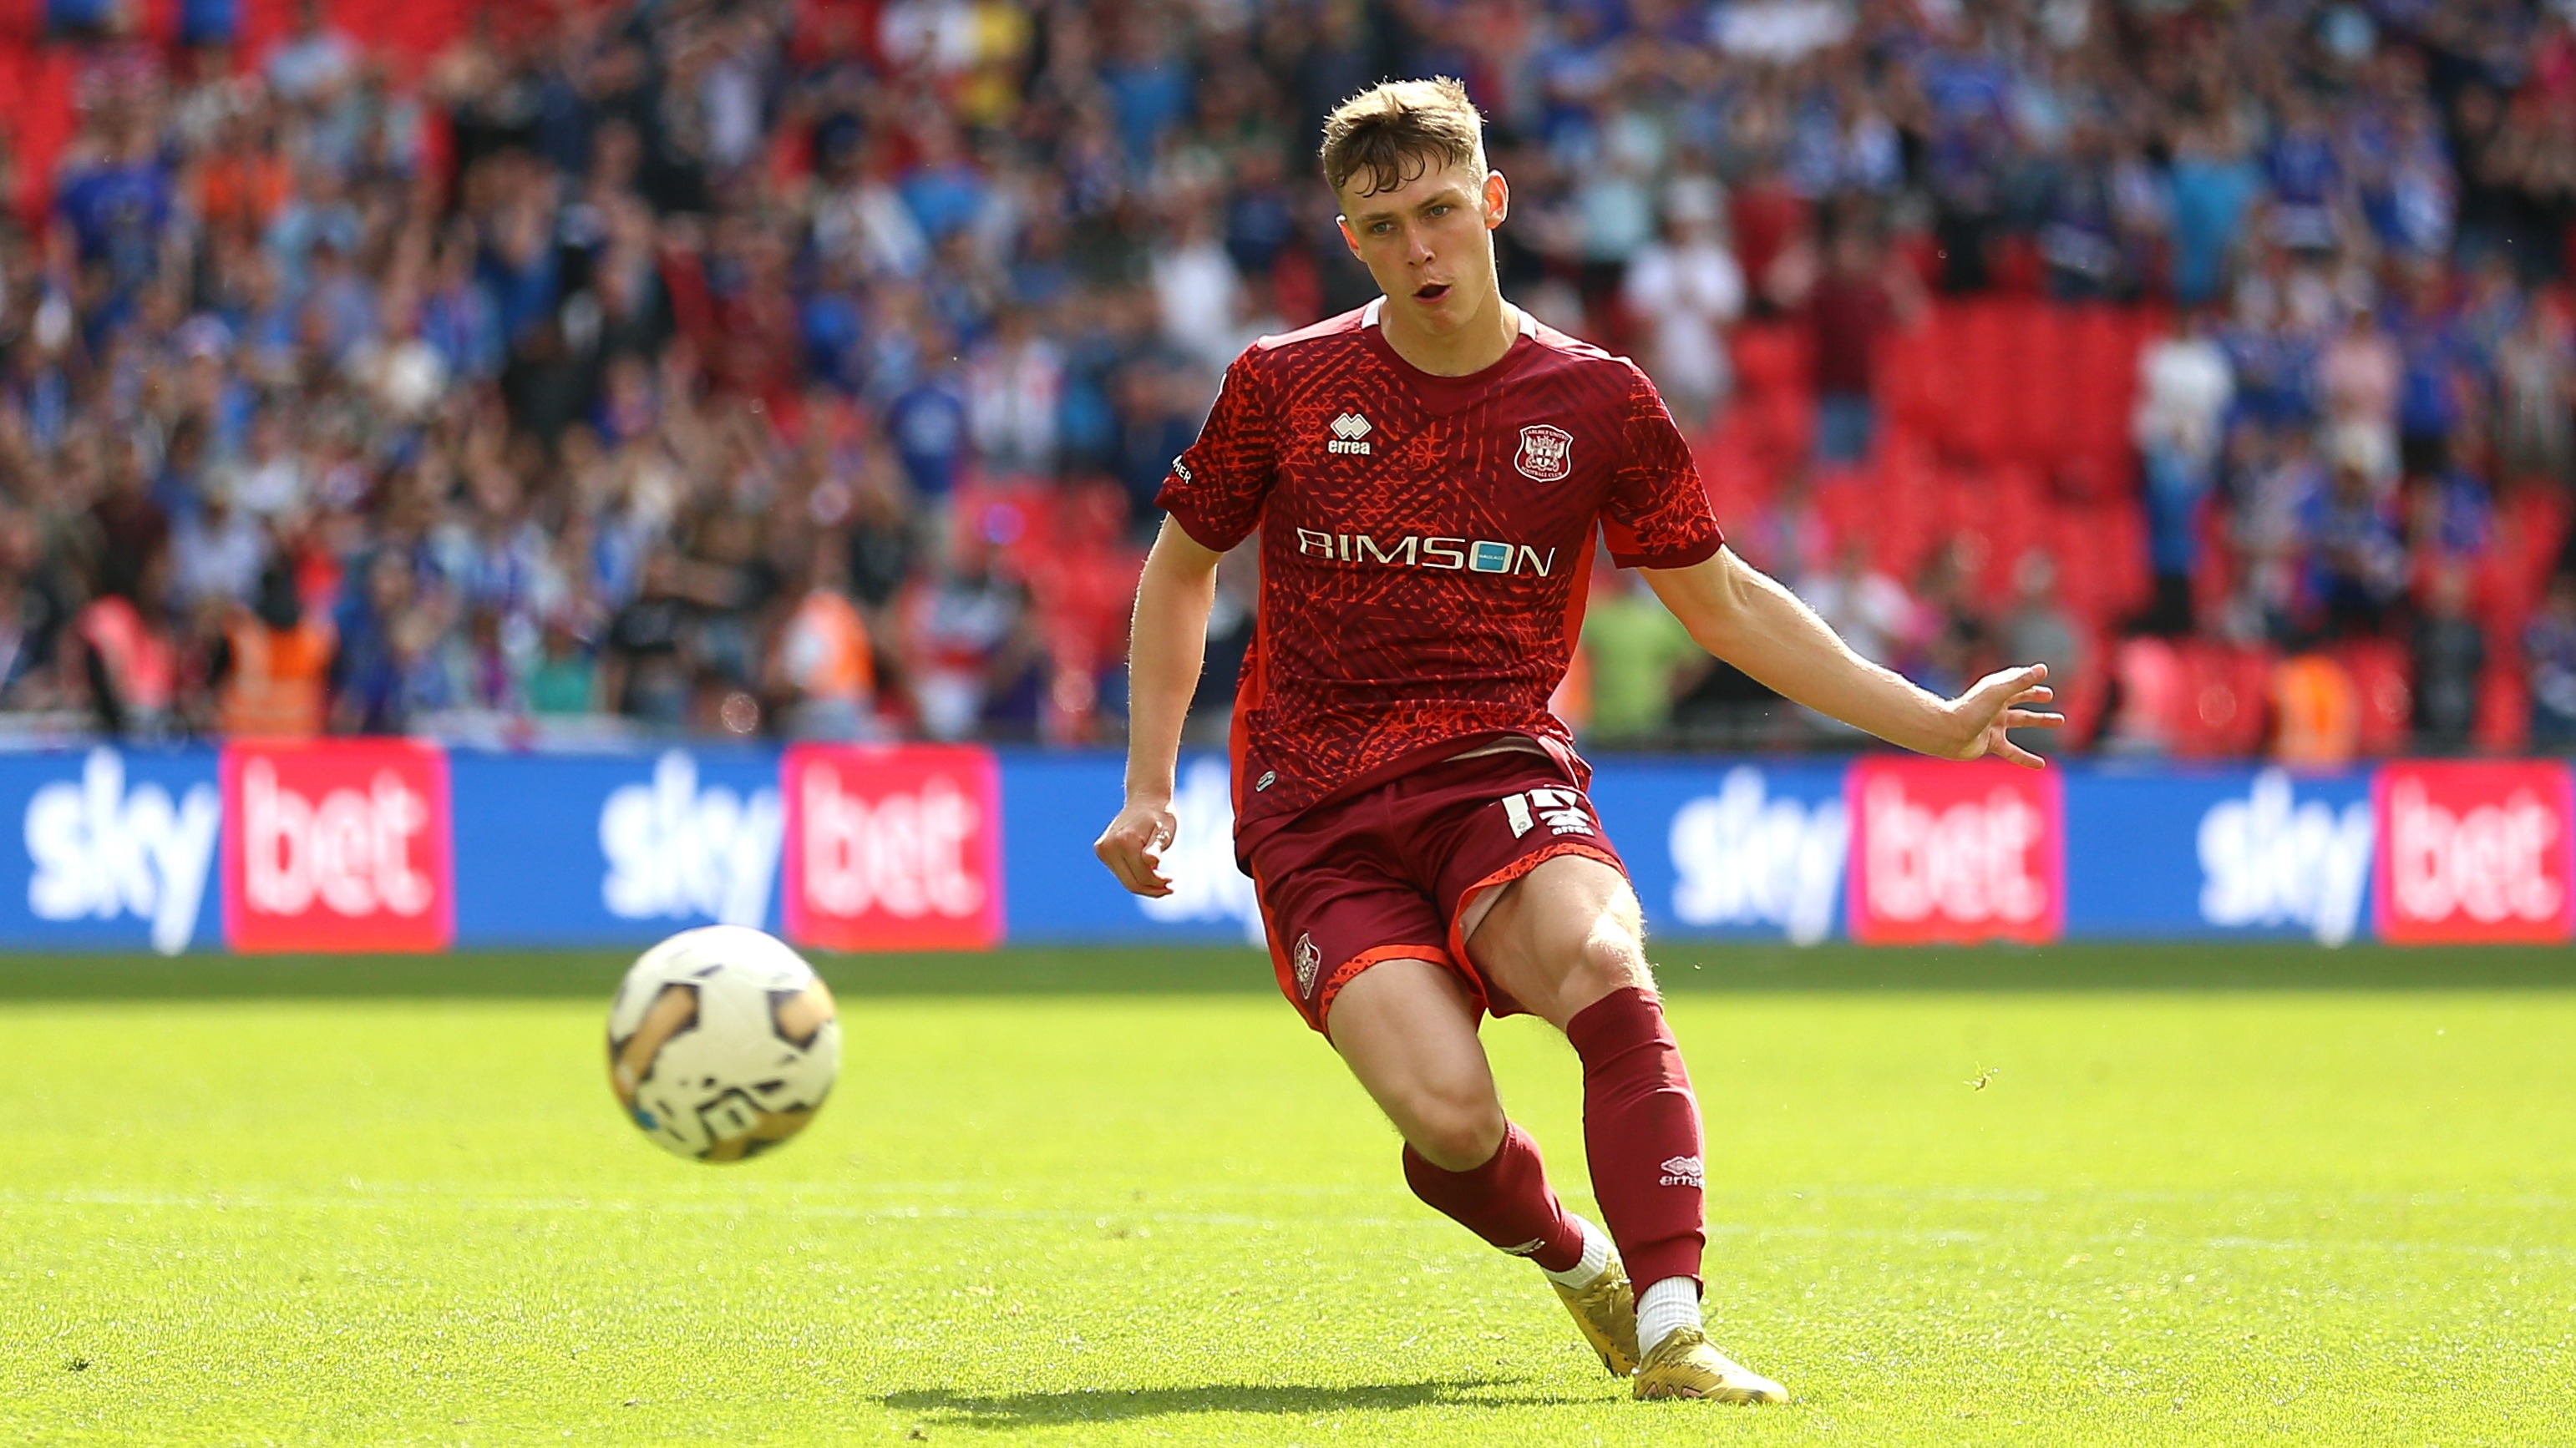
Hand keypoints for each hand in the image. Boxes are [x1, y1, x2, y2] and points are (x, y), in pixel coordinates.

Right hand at [1094, 796, 1177, 896]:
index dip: (1158, 883)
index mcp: (1125, 841)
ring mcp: (1102, 849)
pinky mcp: (1101, 851)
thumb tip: (1150, 860)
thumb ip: (1156, 847)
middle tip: (1169, 887)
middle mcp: (1109, 846)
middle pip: (1131, 883)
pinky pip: (1121, 873)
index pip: (1142, 877)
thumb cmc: (1159, 816)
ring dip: (1144, 884)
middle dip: (1151, 888)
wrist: (1146, 800)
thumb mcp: (1164, 831)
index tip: (1172, 881)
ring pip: (1126, 881)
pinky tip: (1148, 869)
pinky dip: (1135, 876)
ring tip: (1160, 876)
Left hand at [1939, 663, 2065, 768]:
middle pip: (2019, 698)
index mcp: (1995, 690)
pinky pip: (2012, 751)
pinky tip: (2040, 764)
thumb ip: (2021, 681)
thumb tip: (2043, 669)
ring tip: (2059, 720)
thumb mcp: (1999, 693)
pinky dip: (2026, 758)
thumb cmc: (1971, 710)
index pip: (2015, 680)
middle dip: (2034, 696)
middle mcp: (1994, 706)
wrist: (1948, 733)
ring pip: (2021, 720)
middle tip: (2049, 696)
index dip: (2028, 677)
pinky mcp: (1990, 742)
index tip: (2042, 674)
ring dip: (2039, 720)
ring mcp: (1993, 724)